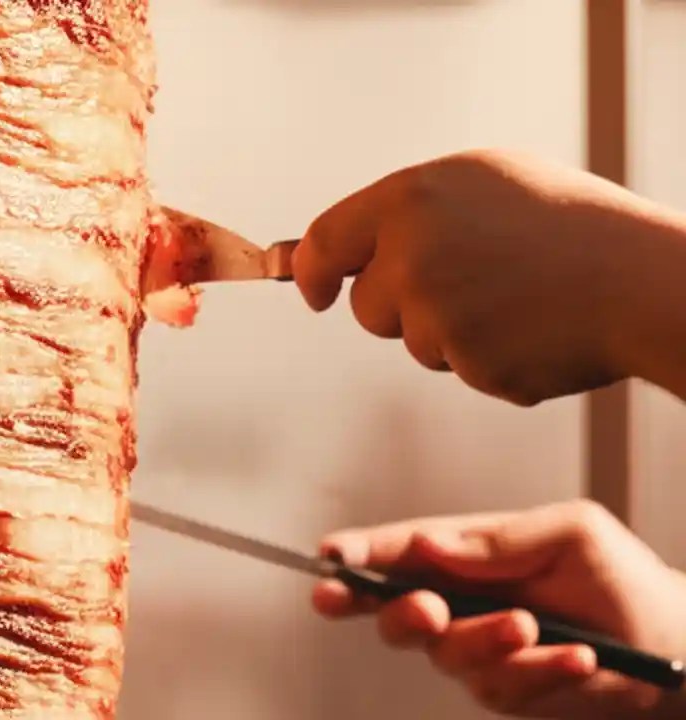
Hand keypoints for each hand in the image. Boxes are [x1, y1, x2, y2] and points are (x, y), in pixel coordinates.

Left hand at [291, 149, 685, 405]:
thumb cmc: (568, 222)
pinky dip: (488, 358)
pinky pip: (458, 369)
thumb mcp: (480, 181)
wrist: (639, 278)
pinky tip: (532, 327)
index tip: (314, 292)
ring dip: (448, 332)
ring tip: (514, 298)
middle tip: (472, 282)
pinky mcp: (468, 363)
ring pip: (413, 342)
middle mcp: (410, 256)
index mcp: (409, 199)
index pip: (323, 242)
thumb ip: (409, 210)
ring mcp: (437, 314)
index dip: (309, 273)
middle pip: (366, 306)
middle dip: (401, 306)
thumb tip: (353, 244)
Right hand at [312, 499, 685, 718]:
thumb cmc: (621, 578)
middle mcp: (459, 604)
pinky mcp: (506, 691)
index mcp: (463, 555)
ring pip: (448, 656)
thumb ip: (498, 538)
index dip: (356, 557)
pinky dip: (540, 673)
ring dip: (487, 641)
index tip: (330, 559)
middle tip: (428, 610)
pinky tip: (579, 659)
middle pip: (395, 614)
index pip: (397, 554)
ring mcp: (478, 651)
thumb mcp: (571, 531)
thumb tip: (430, 543)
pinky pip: (502, 689)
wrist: (672, 645)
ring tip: (533, 626)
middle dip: (401, 613)